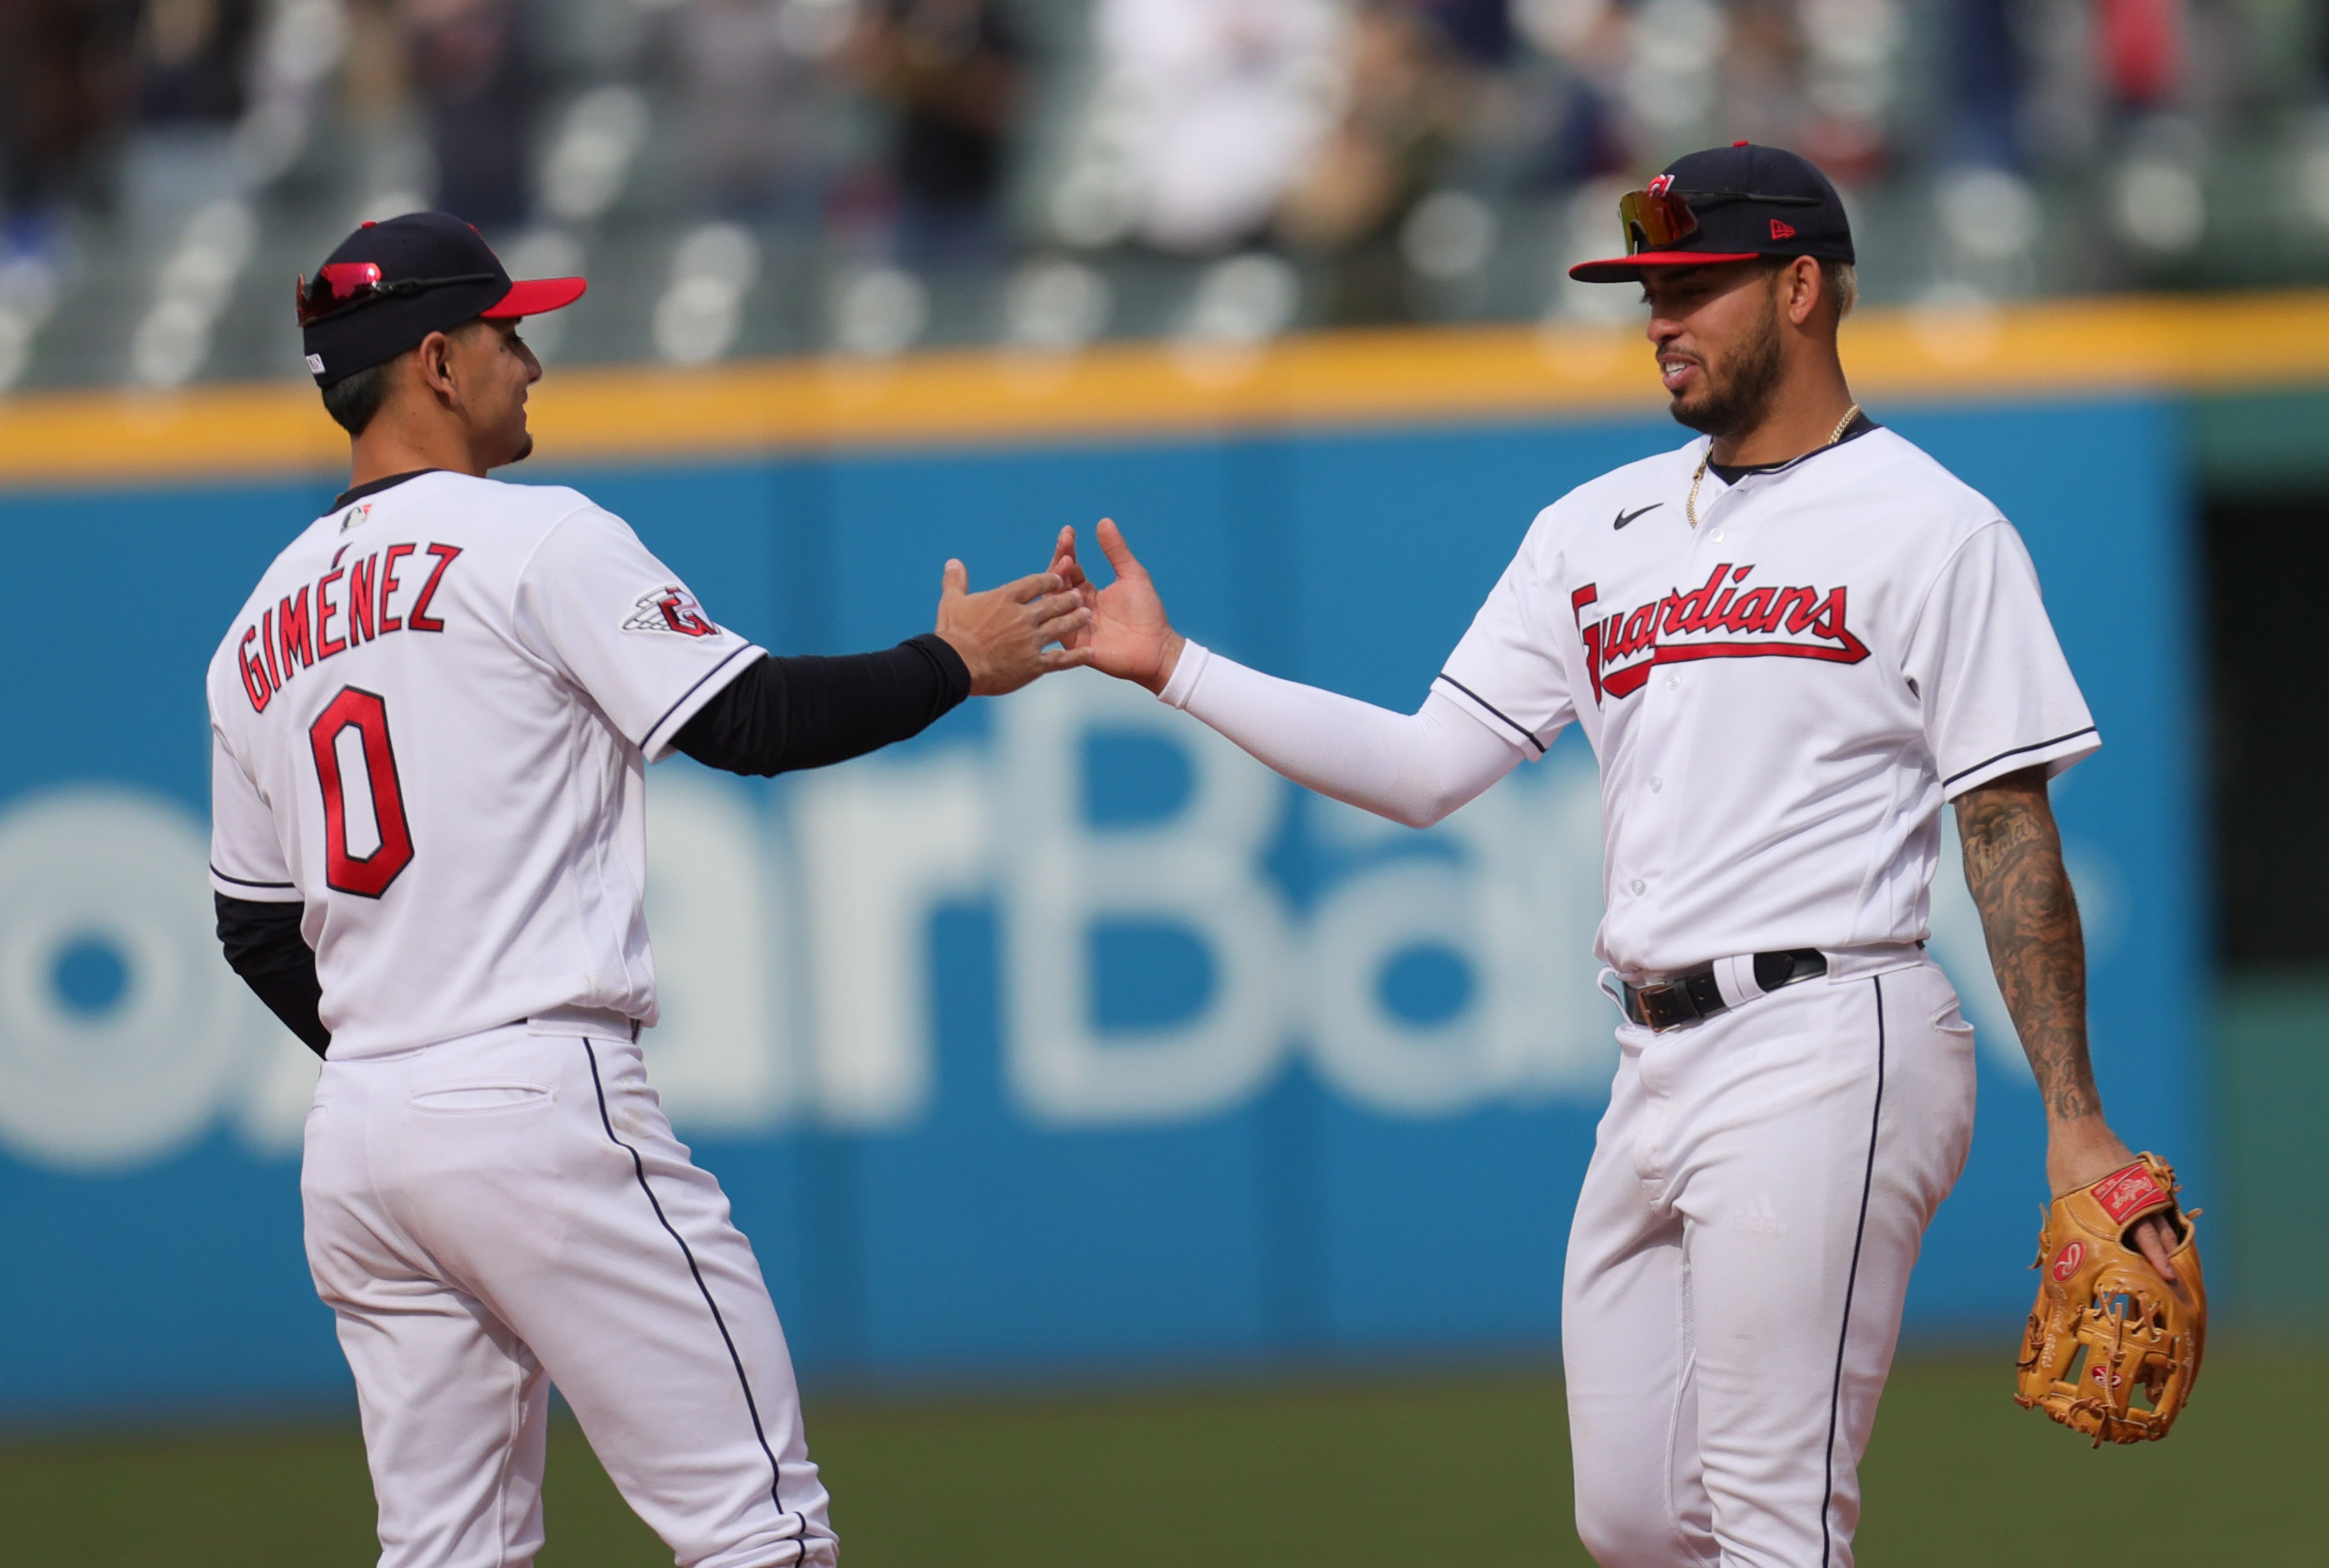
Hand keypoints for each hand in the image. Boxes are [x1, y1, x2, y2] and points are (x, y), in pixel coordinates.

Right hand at [934, 561, 1090, 696]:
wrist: (956, 666)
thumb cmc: (952, 633)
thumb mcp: (951, 601)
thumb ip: (955, 581)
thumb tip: (953, 562)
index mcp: (1006, 598)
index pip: (1035, 583)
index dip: (1050, 579)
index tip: (1059, 578)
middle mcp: (1023, 616)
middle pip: (1053, 603)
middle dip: (1068, 598)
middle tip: (1079, 596)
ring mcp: (1031, 641)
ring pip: (1061, 627)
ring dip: (1076, 620)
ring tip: (1087, 616)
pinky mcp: (1034, 665)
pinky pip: (1061, 660)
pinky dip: (1077, 657)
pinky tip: (1089, 653)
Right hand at [1048, 518, 1184, 693]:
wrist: (1156, 647)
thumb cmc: (1147, 613)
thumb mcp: (1132, 575)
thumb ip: (1117, 551)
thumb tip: (1103, 521)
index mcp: (1087, 591)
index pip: (1070, 568)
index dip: (1066, 549)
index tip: (1068, 532)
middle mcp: (1076, 607)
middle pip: (1057, 582)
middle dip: (1059, 562)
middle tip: (1066, 548)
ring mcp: (1073, 625)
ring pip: (1053, 602)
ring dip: (1058, 582)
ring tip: (1067, 566)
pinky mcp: (1074, 644)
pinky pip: (1058, 626)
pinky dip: (1061, 610)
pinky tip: (1071, 594)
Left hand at [2047, 1118, 2182, 1286]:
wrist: (2080, 1127)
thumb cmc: (2067, 1163)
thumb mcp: (2066, 1199)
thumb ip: (2076, 1223)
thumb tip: (2075, 1251)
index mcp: (2122, 1206)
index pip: (2147, 1241)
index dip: (2158, 1261)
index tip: (2168, 1278)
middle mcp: (2139, 1198)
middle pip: (2162, 1233)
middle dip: (2169, 1256)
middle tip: (2174, 1278)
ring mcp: (2143, 1187)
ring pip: (2163, 1219)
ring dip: (2168, 1240)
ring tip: (2173, 1260)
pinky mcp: (2142, 1177)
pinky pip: (2158, 1203)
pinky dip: (2162, 1219)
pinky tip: (2163, 1232)